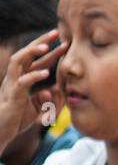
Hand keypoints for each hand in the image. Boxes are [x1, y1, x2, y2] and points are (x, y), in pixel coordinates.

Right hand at [0, 30, 65, 152]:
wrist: (2, 131)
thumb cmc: (18, 118)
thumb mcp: (38, 106)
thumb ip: (47, 97)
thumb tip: (54, 90)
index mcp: (22, 78)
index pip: (37, 60)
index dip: (50, 50)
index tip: (65, 42)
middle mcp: (15, 78)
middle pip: (26, 54)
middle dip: (40, 42)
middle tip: (56, 33)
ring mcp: (11, 85)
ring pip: (18, 62)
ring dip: (31, 52)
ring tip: (46, 47)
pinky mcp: (12, 96)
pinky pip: (22, 83)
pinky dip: (34, 76)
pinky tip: (46, 73)